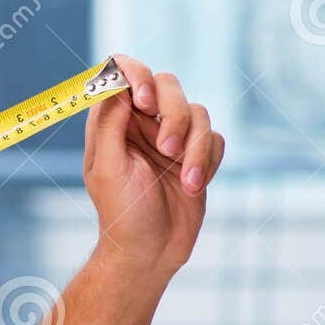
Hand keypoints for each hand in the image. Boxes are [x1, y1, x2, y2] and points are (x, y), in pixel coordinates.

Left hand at [82, 54, 224, 279]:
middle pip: (166, 84)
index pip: (121, 72)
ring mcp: (171, 137)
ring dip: (194, 146)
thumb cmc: (122, 212)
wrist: (151, 251)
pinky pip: (215, 138)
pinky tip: (193, 186)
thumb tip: (112, 80)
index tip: (144, 101)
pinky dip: (207, 161)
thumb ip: (109, 123)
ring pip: (196, 111)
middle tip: (164, 149)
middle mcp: (140, 123)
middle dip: (173, 115)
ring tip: (184, 179)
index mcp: (111, 121)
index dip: (135, 73)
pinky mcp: (197, 155)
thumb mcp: (109, 167)